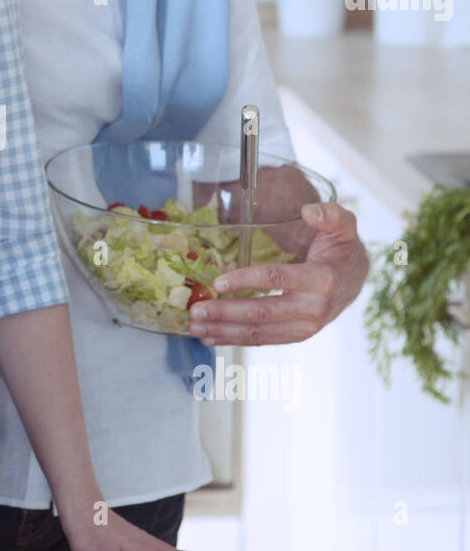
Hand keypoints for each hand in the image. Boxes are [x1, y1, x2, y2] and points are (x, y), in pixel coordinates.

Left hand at [188, 201, 369, 345]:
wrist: (355, 280)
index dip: (246, 280)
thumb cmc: (341, 249)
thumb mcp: (344, 225)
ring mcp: (306, 327)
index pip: (277, 279)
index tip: (217, 282)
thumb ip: (331, 215)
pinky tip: (211, 336)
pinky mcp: (297, 336)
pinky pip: (264, 340)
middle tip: (196, 310)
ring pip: (260, 333)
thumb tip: (309, 210)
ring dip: (224, 331)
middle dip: (226, 313)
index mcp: (322, 279)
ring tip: (195, 327)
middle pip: (262, 313)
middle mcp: (314, 308)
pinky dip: (235, 340)